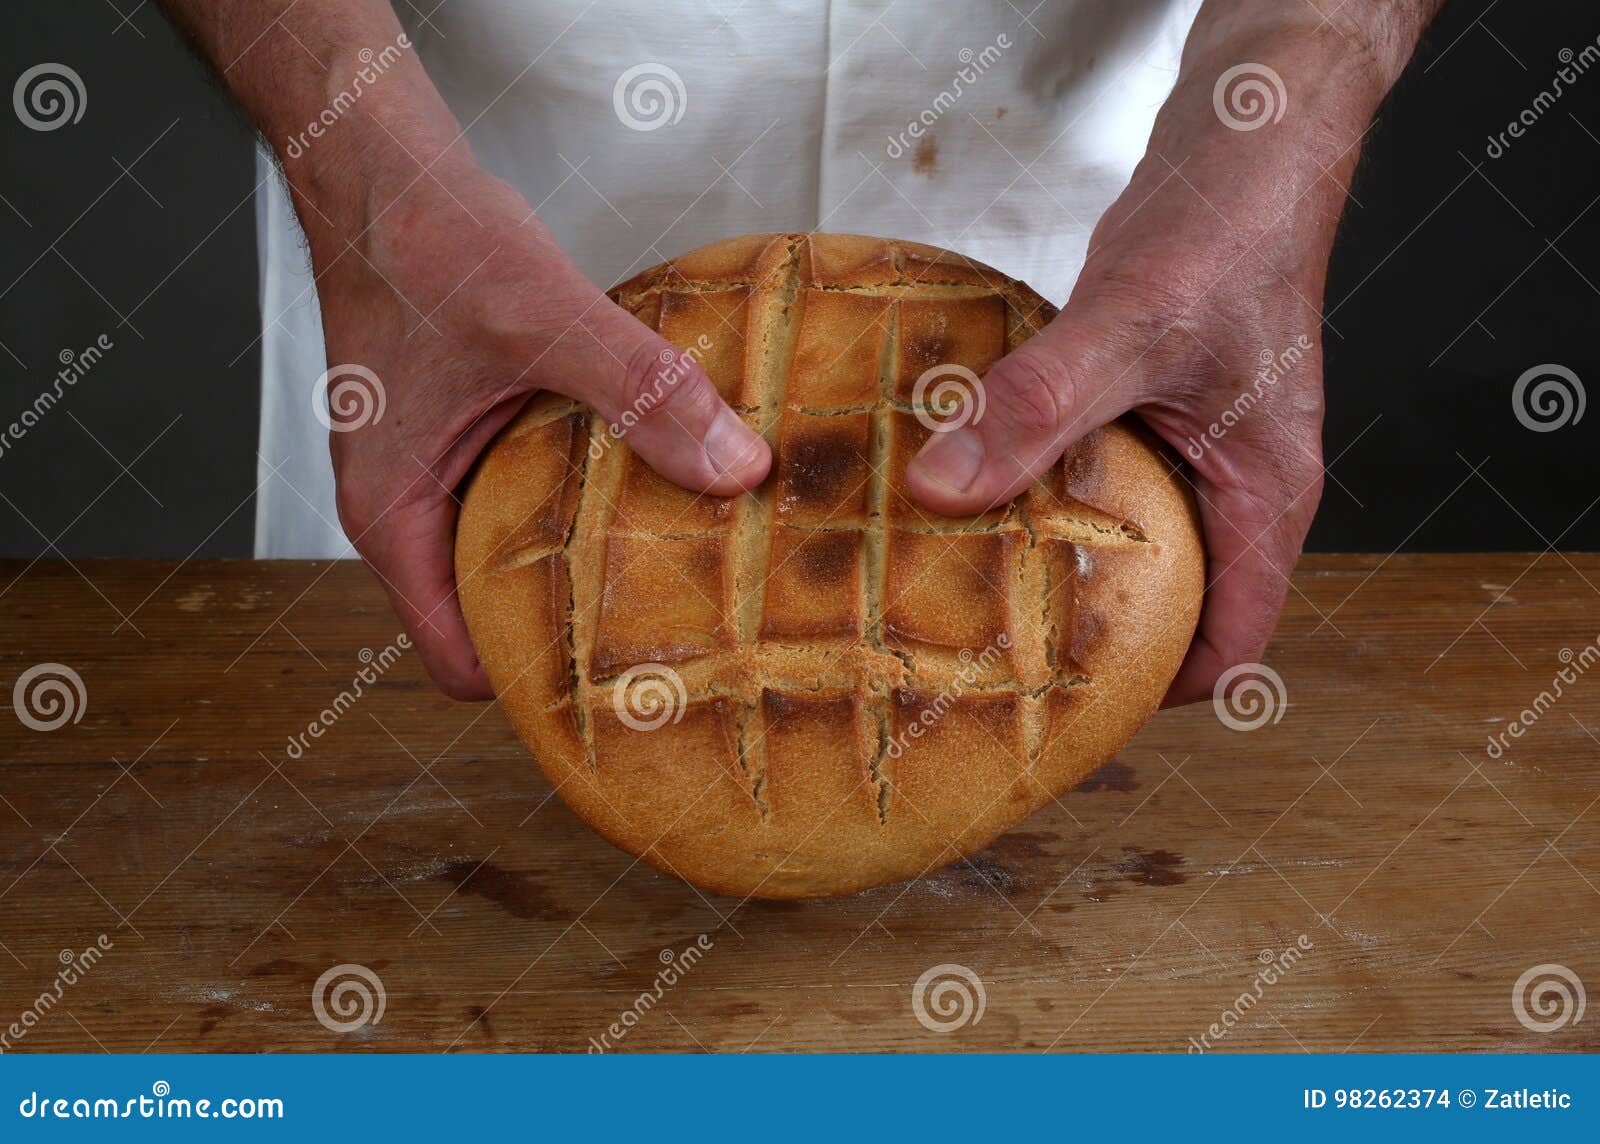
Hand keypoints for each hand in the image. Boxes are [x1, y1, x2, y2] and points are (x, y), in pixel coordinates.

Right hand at [311, 160, 769, 698]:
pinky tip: (654, 479)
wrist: (381, 168)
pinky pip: (527, 495)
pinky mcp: (467, 436)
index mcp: (398, 517)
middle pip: (496, 618)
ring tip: (686, 567)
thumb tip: (737, 468)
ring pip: (516, 555)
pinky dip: (583, 498)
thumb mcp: (545, 316)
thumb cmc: (423, 238)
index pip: (462, 663)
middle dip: (582, 629)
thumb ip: (640, 391)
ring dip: (588, 559)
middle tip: (684, 633)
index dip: (540, 684)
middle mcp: (411, 511)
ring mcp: (438, 475)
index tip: (630, 685)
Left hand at [906, 9, 1431, 704]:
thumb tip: (945, 489)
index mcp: (1265, 499)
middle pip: (1169, 607)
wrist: (1244, 139)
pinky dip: (1036, 492)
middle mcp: (1229, 488)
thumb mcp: (1133, 327)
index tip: (1070, 719)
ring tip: (960, 596)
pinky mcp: (1139, 407)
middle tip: (988, 665)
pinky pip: (1088, 475)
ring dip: (1054, 565)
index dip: (1157, 696)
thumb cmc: (1234, 227)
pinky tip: (964, 492)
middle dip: (1089, 641)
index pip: (1231, 646)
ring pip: (1123, 541)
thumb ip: (1041, 408)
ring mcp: (1185, 448)